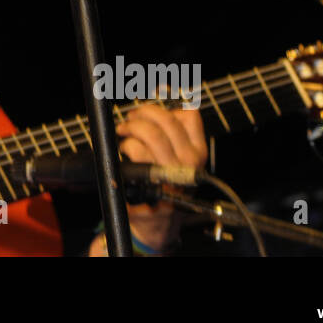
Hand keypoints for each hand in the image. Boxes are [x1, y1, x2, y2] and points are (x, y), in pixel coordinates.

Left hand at [114, 103, 207, 251]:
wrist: (159, 221)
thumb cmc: (165, 183)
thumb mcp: (179, 158)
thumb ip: (172, 133)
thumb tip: (155, 102)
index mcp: (198, 150)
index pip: (189, 115)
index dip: (168, 103)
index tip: (153, 101)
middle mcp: (189, 160)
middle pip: (166, 120)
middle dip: (143, 112)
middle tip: (132, 117)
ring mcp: (172, 171)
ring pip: (150, 132)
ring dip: (131, 127)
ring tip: (124, 131)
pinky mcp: (153, 180)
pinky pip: (137, 149)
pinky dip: (126, 144)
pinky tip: (124, 148)